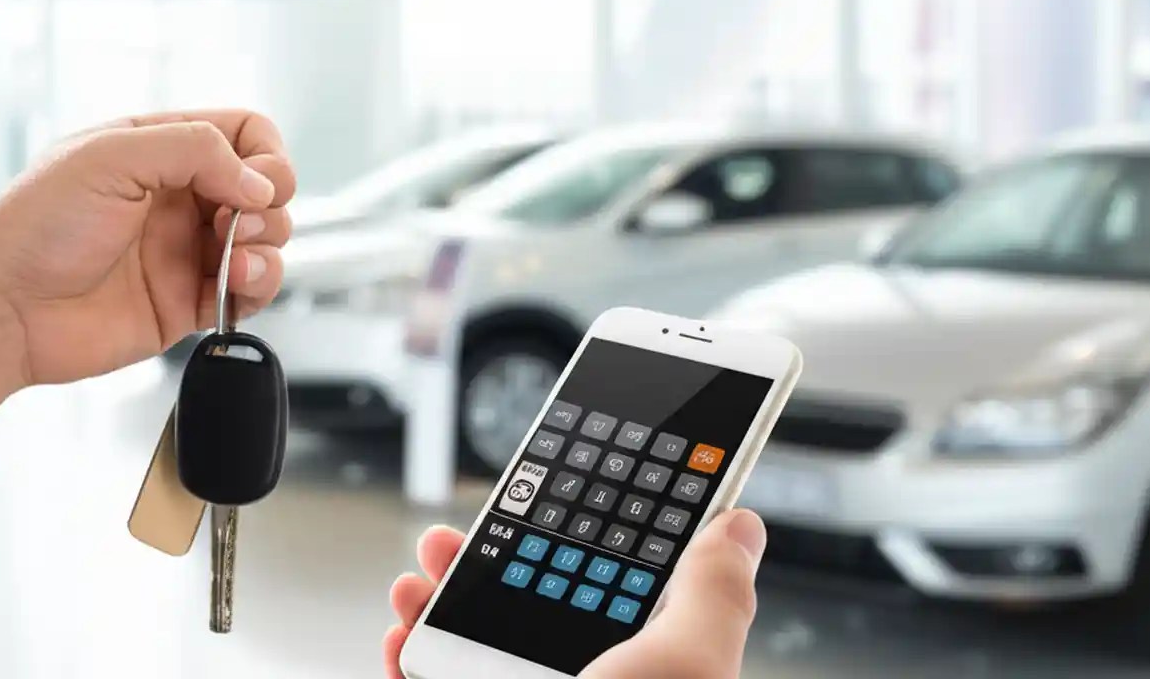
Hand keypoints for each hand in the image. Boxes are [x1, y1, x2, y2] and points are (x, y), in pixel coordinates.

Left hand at [0, 110, 294, 414]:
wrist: (9, 310)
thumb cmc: (34, 229)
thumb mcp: (108, 158)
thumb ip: (194, 151)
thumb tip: (259, 184)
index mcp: (160, 150)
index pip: (246, 134)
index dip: (265, 156)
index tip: (253, 182)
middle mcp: (181, 198)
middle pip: (268, 189)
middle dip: (269, 206)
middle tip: (237, 222)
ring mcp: (188, 250)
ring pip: (268, 240)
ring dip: (267, 248)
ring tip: (234, 261)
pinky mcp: (194, 300)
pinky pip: (253, 291)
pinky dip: (259, 287)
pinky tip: (234, 285)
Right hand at [383, 509, 766, 677]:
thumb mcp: (683, 671)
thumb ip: (715, 597)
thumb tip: (744, 527)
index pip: (638, 592)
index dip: (614, 534)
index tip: (585, 489)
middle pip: (551, 611)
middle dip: (509, 558)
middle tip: (478, 522)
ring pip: (488, 648)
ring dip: (448, 596)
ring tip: (425, 564)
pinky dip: (414, 653)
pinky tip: (405, 626)